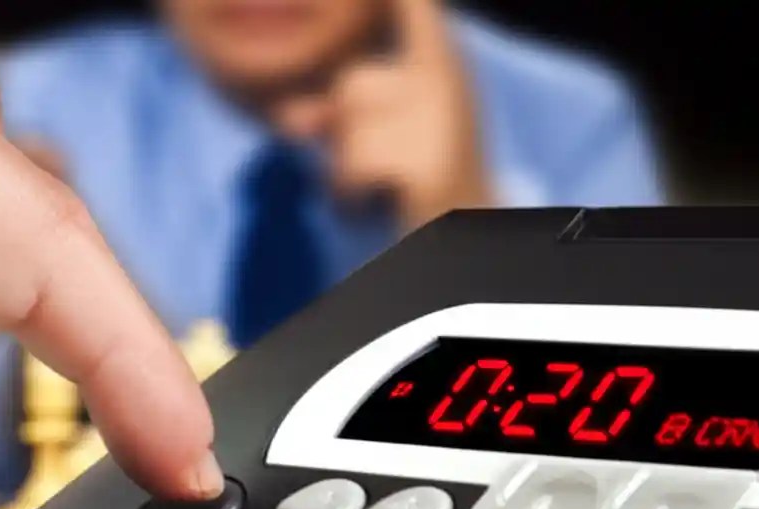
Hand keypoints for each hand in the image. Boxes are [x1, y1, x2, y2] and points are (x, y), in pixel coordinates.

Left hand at [277, 0, 492, 231]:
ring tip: (386, 188)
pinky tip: (385, 204)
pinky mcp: (425, 163)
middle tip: (386, 166)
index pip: (413, 6)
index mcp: (440, 62)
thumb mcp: (370, 134)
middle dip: (345, 132)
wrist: (465, 235)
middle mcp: (445, 79)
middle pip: (350, 87)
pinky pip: (348, 169)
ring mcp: (438, 118)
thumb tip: (293, 120)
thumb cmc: (416, 180)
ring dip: (346, 170)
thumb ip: (331, 112)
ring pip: (345, 132)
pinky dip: (350, 197)